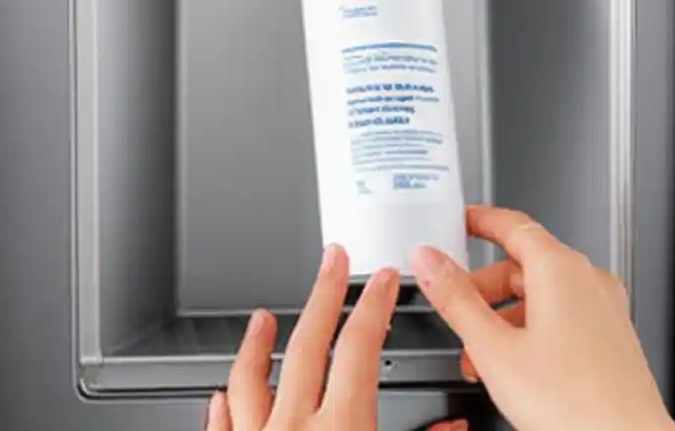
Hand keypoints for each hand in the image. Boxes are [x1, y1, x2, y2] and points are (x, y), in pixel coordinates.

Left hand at [207, 243, 467, 430]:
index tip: (382, 278)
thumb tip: (454, 424)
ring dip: (258, 344)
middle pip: (307, 346)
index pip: (359, 349)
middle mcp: (294, 430)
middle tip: (330, 260)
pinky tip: (219, 394)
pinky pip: (221, 427)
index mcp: (344, 428)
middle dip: (322, 295)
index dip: (373, 307)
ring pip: (250, 380)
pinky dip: (220, 405)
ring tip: (262, 318)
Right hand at [408, 206, 674, 430]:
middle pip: (523, 265)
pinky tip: (514, 368)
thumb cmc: (575, 404)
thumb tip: (430, 262)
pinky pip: (563, 317)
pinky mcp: (611, 336)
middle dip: (483, 290)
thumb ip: (456, 299)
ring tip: (481, 358)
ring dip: (504, 318)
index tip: (461, 222)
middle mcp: (588, 281)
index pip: (513, 224)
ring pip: (542, 296)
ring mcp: (604, 308)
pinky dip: (532, 331)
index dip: (480, 221)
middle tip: (456, 314)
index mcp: (560, 270)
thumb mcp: (493, 348)